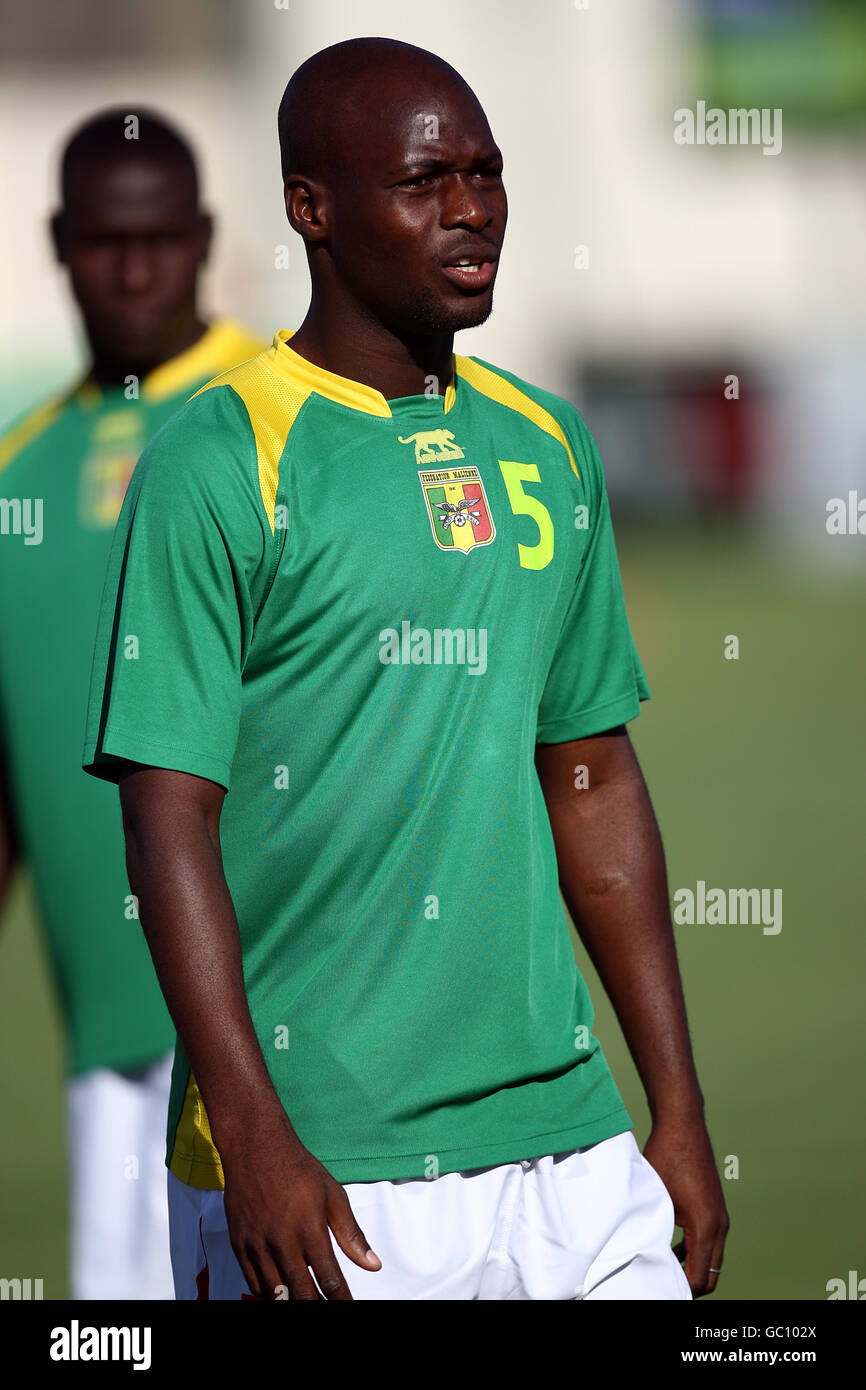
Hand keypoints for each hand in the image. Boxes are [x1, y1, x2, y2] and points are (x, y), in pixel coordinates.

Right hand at [221, 1107, 381, 1299]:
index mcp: (309, 1230)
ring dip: (291, 1301)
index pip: (329, 1280)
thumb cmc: (298, 1169)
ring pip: (275, 1294)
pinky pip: (253, 1282)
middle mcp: (282, 1242)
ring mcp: (257, 1245)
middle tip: (327, 1306)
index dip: (341, 1300)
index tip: (348, 1306)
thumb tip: (373, 1265)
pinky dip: (268, 1293)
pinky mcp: (239, 1244)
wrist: (255, 1148)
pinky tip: (281, 1292)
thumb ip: (351, 1234)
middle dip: (316, 1306)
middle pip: (301, 1294)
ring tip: (305, 1299)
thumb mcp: (333, 1195)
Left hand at [643, 1116, 728, 1297]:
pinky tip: (672, 1248)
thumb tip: (648, 1256)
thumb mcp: (656, 1198)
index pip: (698, 1276)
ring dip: (692, 1267)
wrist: (682, 1124)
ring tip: (664, 1268)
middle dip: (689, 1284)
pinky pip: (711, 1241)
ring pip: (712, 1258)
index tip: (660, 1289)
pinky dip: (695, 1251)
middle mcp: (719, 1223)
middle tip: (662, 1284)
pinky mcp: (716, 1207)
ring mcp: (721, 1215)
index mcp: (705, 1226)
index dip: (680, 1289)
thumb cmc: (666, 1157)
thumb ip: (657, 1230)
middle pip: (711, 1274)